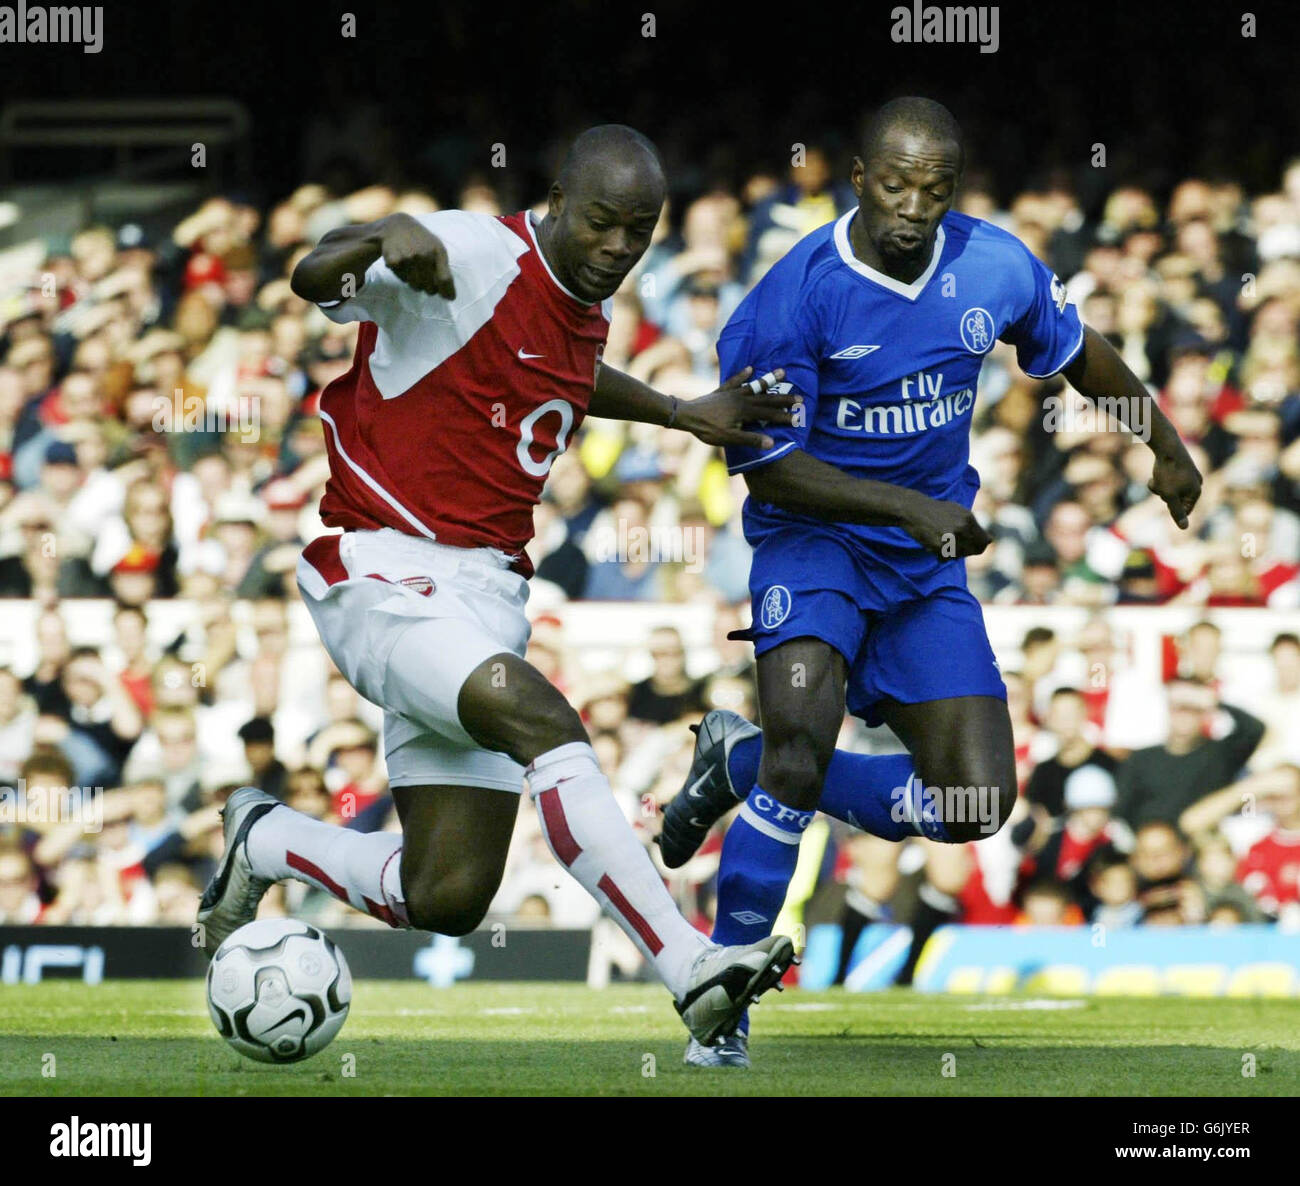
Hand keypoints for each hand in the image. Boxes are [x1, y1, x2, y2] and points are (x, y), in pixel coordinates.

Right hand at [380, 213, 455, 298]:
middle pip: (430, 288)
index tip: (448, 298)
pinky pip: (402, 278)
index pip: (445, 279)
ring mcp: (409, 256)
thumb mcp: (437, 249)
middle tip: (424, 278)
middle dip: (429, 288)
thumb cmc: (421, 241)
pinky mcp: (394, 259)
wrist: (396, 226)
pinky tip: (400, 263)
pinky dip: (401, 275)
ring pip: (415, 285)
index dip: (447, 292)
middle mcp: (424, 254)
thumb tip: (451, 297)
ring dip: (414, 282)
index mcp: (438, 251)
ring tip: (412, 267)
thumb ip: (444, 271)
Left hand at [672, 367, 799, 448]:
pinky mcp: (722, 391)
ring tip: (782, 372)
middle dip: (783, 398)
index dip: (783, 416)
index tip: (798, 416)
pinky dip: (742, 375)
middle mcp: (741, 399)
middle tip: (800, 397)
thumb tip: (772, 442)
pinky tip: (750, 368)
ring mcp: (732, 393)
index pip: (769, 414)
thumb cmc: (708, 429)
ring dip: (768, 380)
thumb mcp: (730, 438)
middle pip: (766, 398)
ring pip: (754, 386)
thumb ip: (750, 439)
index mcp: (745, 411)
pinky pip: (734, 381)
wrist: (687, 416)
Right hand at [899, 492, 991, 558]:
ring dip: (951, 553)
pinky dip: (940, 555)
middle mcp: (962, 529)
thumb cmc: (936, 510)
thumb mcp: (958, 512)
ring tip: (941, 541)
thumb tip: (990, 540)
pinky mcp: (939, 547)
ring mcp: (951, 538)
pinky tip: (933, 545)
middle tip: (953, 545)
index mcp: (969, 519)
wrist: (913, 509)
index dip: (979, 546)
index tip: (971, 546)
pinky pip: (945, 559)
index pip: (984, 542)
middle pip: (973, 551)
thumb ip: (974, 526)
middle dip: (965, 551)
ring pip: (959, 556)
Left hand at [1148, 449, 1201, 528]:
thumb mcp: (1169, 495)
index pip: (1183, 511)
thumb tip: (1185, 528)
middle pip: (1174, 500)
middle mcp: (1196, 483)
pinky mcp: (1180, 467)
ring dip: (1159, 486)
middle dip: (1163, 494)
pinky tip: (1157, 471)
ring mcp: (1189, 474)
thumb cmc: (1168, 472)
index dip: (1170, 507)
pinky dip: (1160, 478)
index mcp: (1196, 492)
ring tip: (1157, 476)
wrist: (1166, 446)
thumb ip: (1176, 512)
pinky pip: (1168, 479)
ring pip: (1169, 489)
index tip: (1166, 495)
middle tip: (1161, 483)